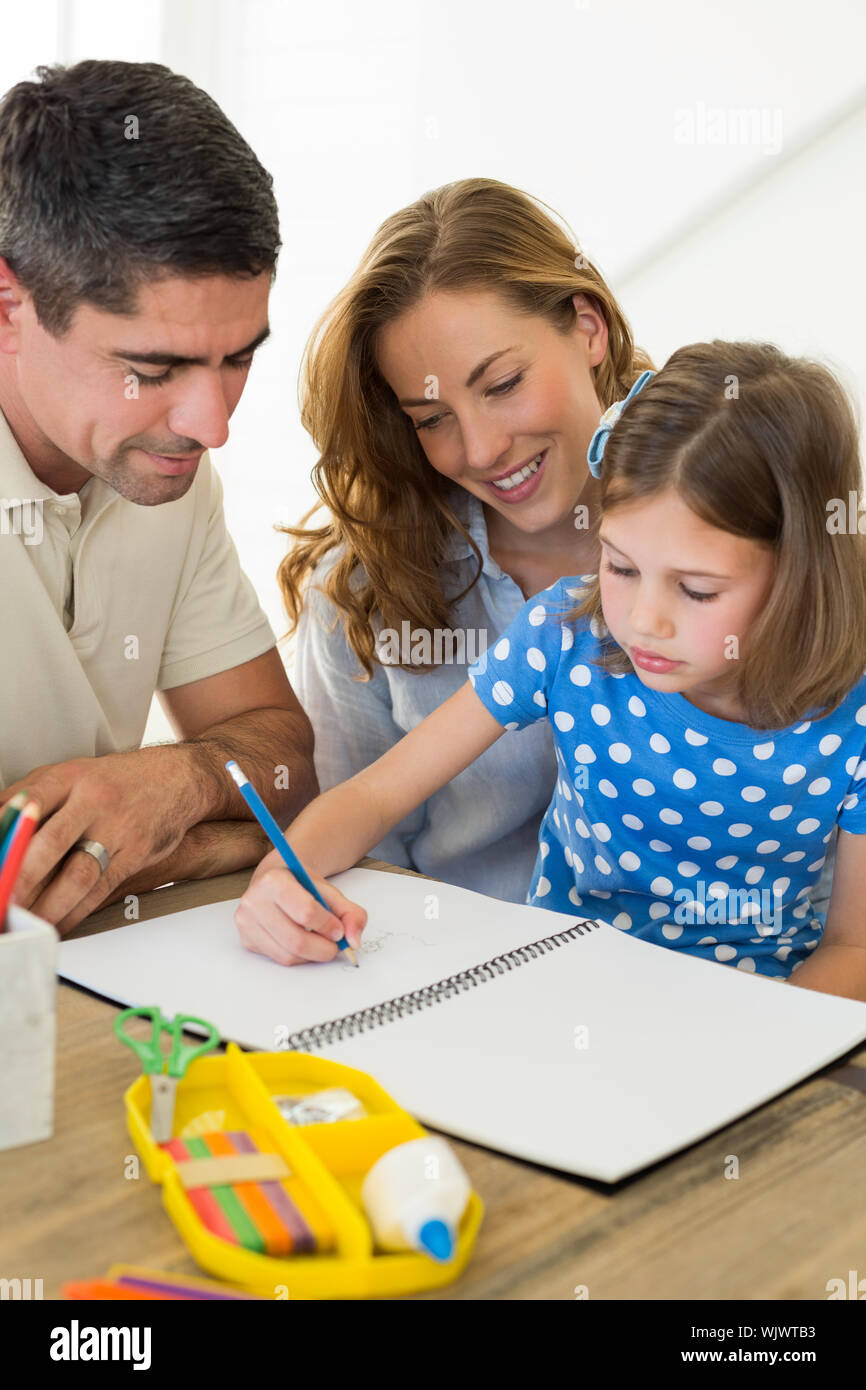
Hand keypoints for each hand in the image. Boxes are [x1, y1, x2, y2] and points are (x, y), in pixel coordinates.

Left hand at [0, 747, 201, 932]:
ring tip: (25, 923)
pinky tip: (57, 924)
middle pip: (50, 844)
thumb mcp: (69, 774)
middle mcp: (93, 802)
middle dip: (20, 879)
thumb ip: (28, 797)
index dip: (6, 833)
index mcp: (69, 777)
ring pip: (78, 875)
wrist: (176, 778)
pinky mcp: (135, 854)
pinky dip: (75, 912)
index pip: (28, 803)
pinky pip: (101, 890)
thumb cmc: (114, 780)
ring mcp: (118, 829)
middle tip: (3, 900)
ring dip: (47, 906)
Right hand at [235, 846, 366, 964]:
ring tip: (320, 943)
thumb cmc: (302, 886)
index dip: (328, 926)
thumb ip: (350, 913)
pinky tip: (303, 943)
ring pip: (287, 955)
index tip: (339, 930)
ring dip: (312, 955)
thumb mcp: (329, 892)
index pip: (306, 912)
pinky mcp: (246, 940)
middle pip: (296, 939)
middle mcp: (254, 901)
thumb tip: (354, 941)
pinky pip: (279, 959)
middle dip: (323, 948)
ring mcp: (246, 922)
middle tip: (335, 946)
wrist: (276, 882)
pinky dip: (298, 957)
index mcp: (274, 880)